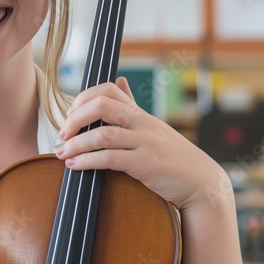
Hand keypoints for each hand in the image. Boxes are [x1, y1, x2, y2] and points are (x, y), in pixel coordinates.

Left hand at [54, 77, 230, 211]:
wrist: (202, 182)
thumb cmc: (174, 156)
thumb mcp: (154, 126)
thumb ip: (133, 105)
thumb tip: (120, 80)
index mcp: (142, 114)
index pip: (110, 89)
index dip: (85, 97)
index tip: (71, 113)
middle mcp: (143, 123)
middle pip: (102, 105)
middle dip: (75, 118)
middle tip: (62, 134)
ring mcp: (145, 143)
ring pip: (102, 134)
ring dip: (76, 144)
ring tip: (62, 153)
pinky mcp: (146, 165)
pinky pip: (110, 158)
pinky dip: (87, 161)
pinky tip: (75, 166)